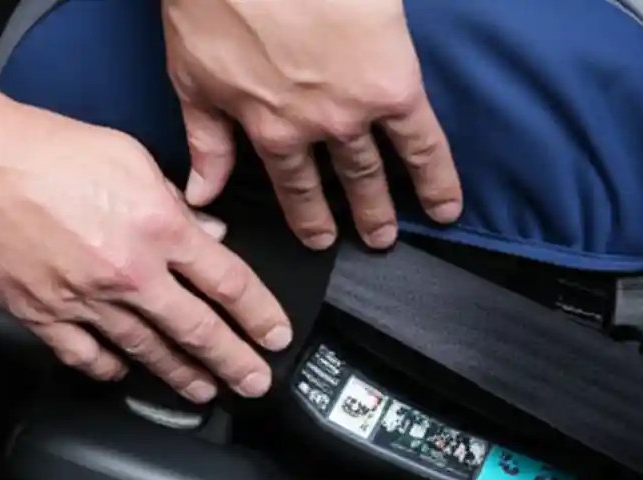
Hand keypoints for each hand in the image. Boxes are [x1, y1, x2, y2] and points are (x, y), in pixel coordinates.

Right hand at [0, 101, 291, 402]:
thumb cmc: (45, 149)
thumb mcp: (129, 156)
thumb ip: (173, 200)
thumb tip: (207, 233)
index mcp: (158, 228)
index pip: (228, 282)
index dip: (259, 314)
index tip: (274, 336)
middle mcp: (129, 272)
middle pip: (197, 330)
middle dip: (233, 362)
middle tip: (254, 383)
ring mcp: (86, 300)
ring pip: (146, 351)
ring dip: (180, 375)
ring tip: (203, 391)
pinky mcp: (43, 314)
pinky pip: (85, 356)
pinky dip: (108, 368)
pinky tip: (122, 373)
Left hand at [162, 0, 462, 250]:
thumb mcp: (193, 76)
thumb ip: (206, 138)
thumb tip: (203, 193)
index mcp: (264, 126)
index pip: (290, 185)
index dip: (306, 215)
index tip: (318, 238)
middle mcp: (311, 130)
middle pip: (339, 182)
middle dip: (354, 217)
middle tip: (372, 241)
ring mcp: (354, 110)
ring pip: (377, 169)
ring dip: (388, 205)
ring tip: (397, 232)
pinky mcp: (393, 83)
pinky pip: (422, 141)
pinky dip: (438, 175)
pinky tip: (449, 205)